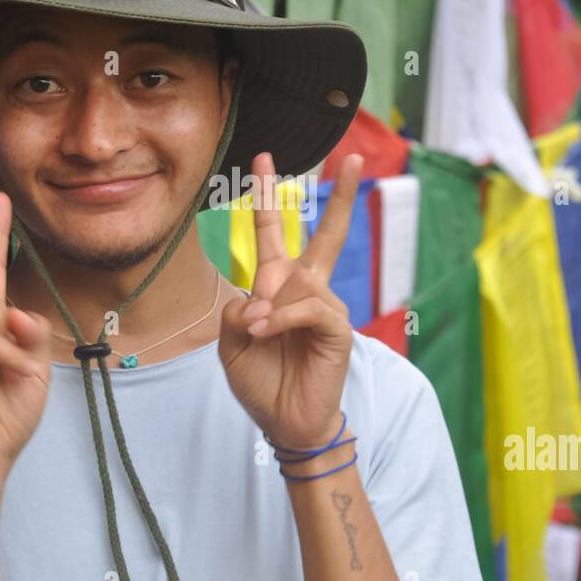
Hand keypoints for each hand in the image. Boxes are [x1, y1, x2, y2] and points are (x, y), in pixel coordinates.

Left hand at [218, 152, 363, 449]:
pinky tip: (267, 332)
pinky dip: (282, 318)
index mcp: (279, 288)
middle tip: (350, 157)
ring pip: (297, 280)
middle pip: (327, 235)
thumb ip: (236, 311)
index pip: (274, 234)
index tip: (262, 159)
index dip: (266, 199)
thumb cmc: (262, 382)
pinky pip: (308, 307)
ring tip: (256, 331)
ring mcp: (326, 307)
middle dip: (340, 196)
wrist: (286, 423)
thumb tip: (258, 296)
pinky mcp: (338, 328)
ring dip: (269, 302)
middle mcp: (307, 290)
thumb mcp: (231, 343)